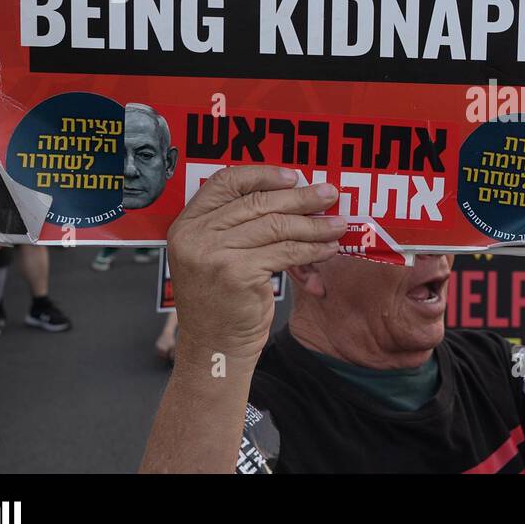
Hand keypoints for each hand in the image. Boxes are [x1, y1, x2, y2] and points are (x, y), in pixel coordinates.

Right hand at [167, 166, 344, 364]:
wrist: (214, 348)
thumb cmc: (222, 303)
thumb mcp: (216, 256)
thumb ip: (238, 226)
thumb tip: (290, 194)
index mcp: (187, 224)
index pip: (226, 182)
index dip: (263, 175)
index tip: (294, 176)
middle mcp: (195, 235)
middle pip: (258, 202)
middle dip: (300, 197)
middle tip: (329, 194)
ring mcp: (213, 254)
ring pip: (276, 226)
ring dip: (313, 225)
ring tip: (336, 224)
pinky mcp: (236, 273)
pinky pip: (285, 252)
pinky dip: (312, 250)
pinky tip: (327, 250)